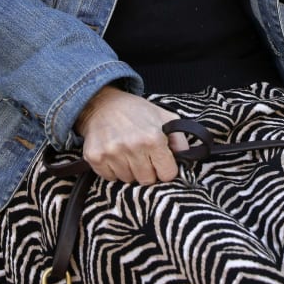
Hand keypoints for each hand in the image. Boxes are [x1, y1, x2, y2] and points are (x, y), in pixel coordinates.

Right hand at [74, 85, 188, 183]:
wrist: (102, 103)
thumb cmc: (136, 111)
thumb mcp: (164, 118)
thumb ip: (180, 139)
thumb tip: (188, 159)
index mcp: (153, 138)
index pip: (167, 174)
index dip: (166, 169)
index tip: (160, 161)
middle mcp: (132, 146)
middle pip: (147, 180)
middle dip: (148, 171)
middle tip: (143, 156)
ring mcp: (112, 153)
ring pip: (128, 180)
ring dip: (130, 170)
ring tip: (127, 153)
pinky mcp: (95, 157)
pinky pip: (110, 178)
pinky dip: (113, 170)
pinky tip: (115, 155)